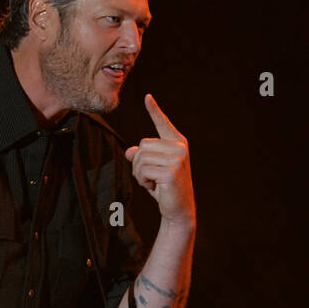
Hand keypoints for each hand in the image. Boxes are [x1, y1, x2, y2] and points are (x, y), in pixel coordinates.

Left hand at [124, 94, 194, 226]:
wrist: (178, 210)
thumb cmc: (165, 188)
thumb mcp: (151, 170)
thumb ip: (141, 158)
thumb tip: (129, 152)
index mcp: (177, 143)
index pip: (163, 124)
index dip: (154, 111)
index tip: (147, 98)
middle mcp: (179, 148)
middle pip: (143, 145)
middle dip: (138, 163)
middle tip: (147, 177)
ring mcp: (177, 159)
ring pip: (141, 157)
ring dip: (139, 173)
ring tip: (150, 182)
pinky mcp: (171, 172)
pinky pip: (143, 170)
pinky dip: (142, 181)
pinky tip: (152, 187)